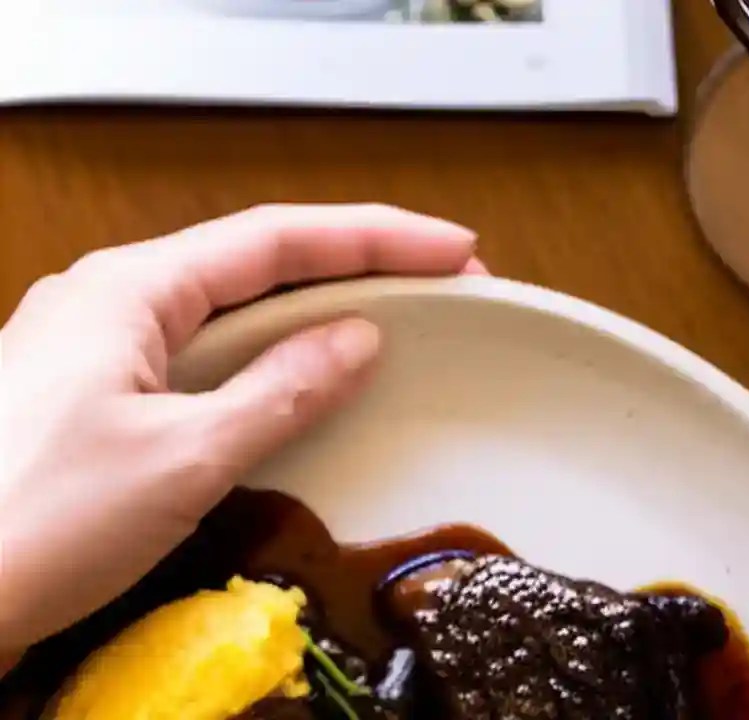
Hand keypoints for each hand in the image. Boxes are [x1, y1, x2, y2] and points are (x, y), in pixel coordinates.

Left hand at [0, 204, 480, 664]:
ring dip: (315, 310)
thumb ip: (282, 390)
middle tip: (442, 281)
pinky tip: (304, 376)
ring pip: (230, 308)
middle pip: (256, 261)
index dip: (376, 236)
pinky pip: (204, 353)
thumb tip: (358, 341)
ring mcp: (99, 345)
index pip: (277, 238)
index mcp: (130, 289)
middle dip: (355, 264)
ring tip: (396, 317)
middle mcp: (112, 299)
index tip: (454, 248)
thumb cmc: (35, 521)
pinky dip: (269, 357)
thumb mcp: (185, 457)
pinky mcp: (95, 394)